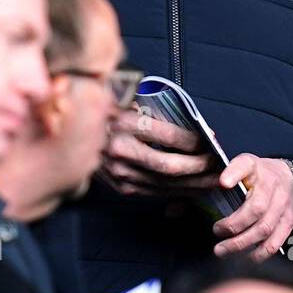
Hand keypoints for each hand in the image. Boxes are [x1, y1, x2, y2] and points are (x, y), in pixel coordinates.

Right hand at [96, 109, 221, 197]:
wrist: (74, 130)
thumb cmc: (111, 109)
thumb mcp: (132, 99)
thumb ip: (162, 112)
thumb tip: (199, 130)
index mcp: (124, 122)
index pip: (170, 137)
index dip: (195, 142)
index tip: (210, 142)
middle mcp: (120, 150)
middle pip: (170, 166)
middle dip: (200, 168)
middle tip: (218, 166)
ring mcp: (119, 172)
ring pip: (165, 184)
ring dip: (193, 185)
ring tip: (213, 181)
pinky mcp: (120, 186)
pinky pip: (155, 192)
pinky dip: (177, 192)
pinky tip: (193, 188)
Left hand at [212, 155, 292, 259]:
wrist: (286, 175)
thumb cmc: (258, 174)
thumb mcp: (242, 164)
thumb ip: (230, 172)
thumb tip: (221, 184)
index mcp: (257, 167)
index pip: (245, 166)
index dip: (234, 174)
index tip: (223, 183)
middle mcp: (274, 184)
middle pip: (255, 208)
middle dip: (233, 225)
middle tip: (216, 232)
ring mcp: (285, 204)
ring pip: (265, 229)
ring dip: (242, 243)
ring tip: (223, 250)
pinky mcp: (291, 221)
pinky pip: (275, 242)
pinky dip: (259, 253)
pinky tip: (245, 256)